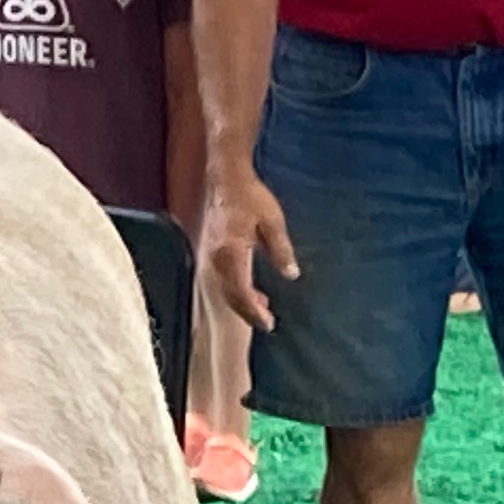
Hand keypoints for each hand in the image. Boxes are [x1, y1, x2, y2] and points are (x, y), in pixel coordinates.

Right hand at [199, 165, 298, 333]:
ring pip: (225, 290)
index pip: (241, 293)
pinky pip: (222, 279)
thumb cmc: (250, 197)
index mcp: (231, 255)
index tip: (269, 323)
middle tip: (268, 323)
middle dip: (248, 313)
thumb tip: (291, 275)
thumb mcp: (273, 222)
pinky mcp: (212, 252)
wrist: (226, 180)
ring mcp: (211, 257)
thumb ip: (281, 251)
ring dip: (243, 302)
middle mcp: (217, 260)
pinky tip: (250, 289)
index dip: (254, 312)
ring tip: (263, 307)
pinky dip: (236, 290)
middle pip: (231, 297)